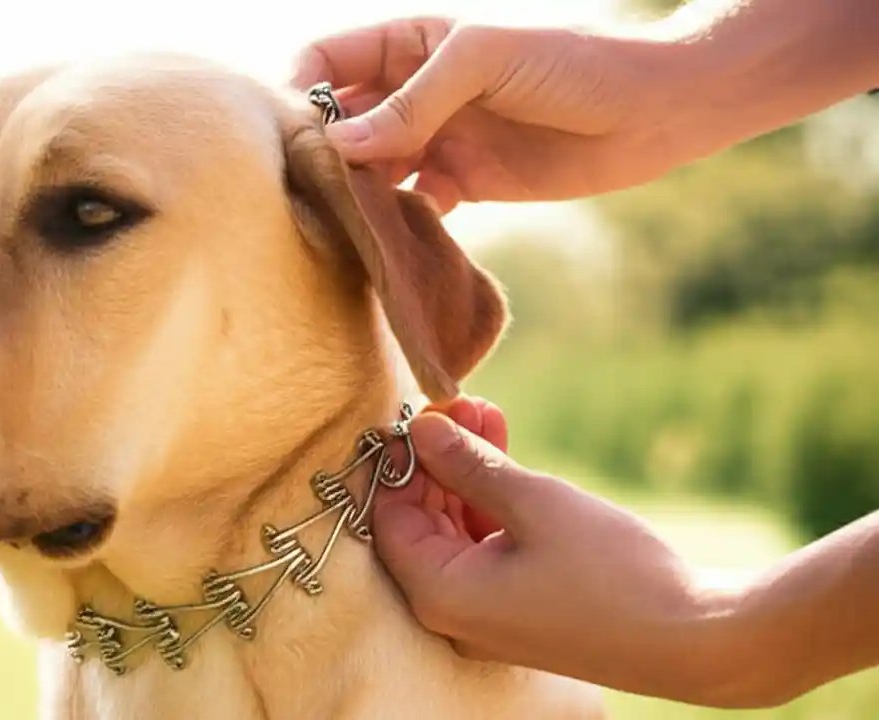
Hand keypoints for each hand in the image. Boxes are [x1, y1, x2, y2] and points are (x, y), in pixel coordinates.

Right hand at [290, 17, 695, 209]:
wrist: (655, 110)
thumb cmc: (572, 62)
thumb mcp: (482, 62)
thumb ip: (410, 102)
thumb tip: (339, 144)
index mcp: (414, 42)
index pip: (330, 60)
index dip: (301, 90)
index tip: (290, 132)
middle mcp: (418, 90)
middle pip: (344, 119)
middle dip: (322, 150)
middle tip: (308, 188)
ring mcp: (440, 136)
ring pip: (372, 168)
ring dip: (355, 191)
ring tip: (343, 219)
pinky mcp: (466, 182)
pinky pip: (412, 204)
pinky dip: (396, 219)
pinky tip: (391, 234)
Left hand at [374, 398, 726, 703]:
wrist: (698, 638)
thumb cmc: (612, 573)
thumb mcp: (534, 502)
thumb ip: (469, 464)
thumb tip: (420, 427)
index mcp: (440, 595)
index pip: (389, 518)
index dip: (400, 460)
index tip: (420, 411)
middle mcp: (453, 613)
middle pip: (422, 522)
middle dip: (439, 458)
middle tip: (461, 401)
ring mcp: (488, 614)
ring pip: (457, 529)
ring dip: (469, 472)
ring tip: (485, 411)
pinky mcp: (520, 607)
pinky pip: (488, 546)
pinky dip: (494, 501)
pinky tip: (507, 450)